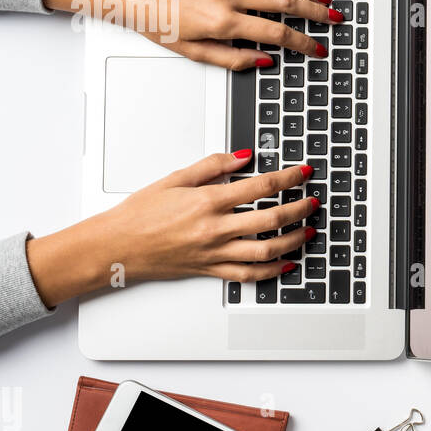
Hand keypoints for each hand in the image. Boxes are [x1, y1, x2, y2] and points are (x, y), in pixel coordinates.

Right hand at [25, 151, 318, 306]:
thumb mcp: (175, 179)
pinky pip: (247, 274)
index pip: (260, 188)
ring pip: (265, 251)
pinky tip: (286, 264)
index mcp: (208, 202)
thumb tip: (243, 155)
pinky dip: (270, 272)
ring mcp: (214, 253)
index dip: (288, 178)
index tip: (303, 172)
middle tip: (313, 201)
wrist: (116, 245)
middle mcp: (215, 229)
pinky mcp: (210, 270)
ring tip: (308, 231)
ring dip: (292, 241)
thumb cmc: (140, 213)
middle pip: (270, 219)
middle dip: (298, 209)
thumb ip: (212, 166)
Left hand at [43, 0, 344, 69]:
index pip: (276, 34)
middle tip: (334, 19)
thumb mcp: (191, 52)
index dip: (303, 43)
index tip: (316, 49)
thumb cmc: (153, 19)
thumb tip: (264, 60)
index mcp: (222, 22)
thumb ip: (232, 59)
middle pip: (286, 2)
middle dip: (316, 12)